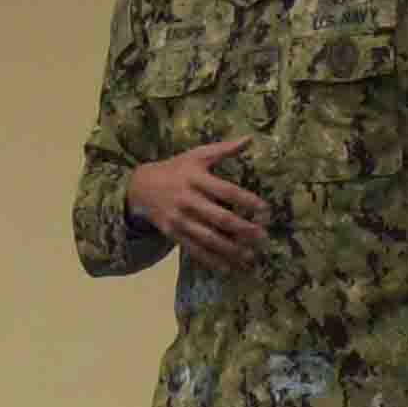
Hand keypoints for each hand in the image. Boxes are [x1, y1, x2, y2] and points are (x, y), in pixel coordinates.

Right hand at [130, 136, 273, 270]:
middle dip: (243, 229)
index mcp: (196, 178)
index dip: (247, 201)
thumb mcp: (197, 155)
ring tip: (251, 256)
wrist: (141, 187)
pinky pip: (194, 249)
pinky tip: (228, 267)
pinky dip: (211, 260)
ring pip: (208, 238)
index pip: (226, 191)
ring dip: (231, 249)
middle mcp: (188, 199)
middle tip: (263, 237)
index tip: (265, 210)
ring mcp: (180, 219)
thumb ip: (223, 150)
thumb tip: (249, 139)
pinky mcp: (173, 233)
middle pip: (219, 218)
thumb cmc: (177, 169)